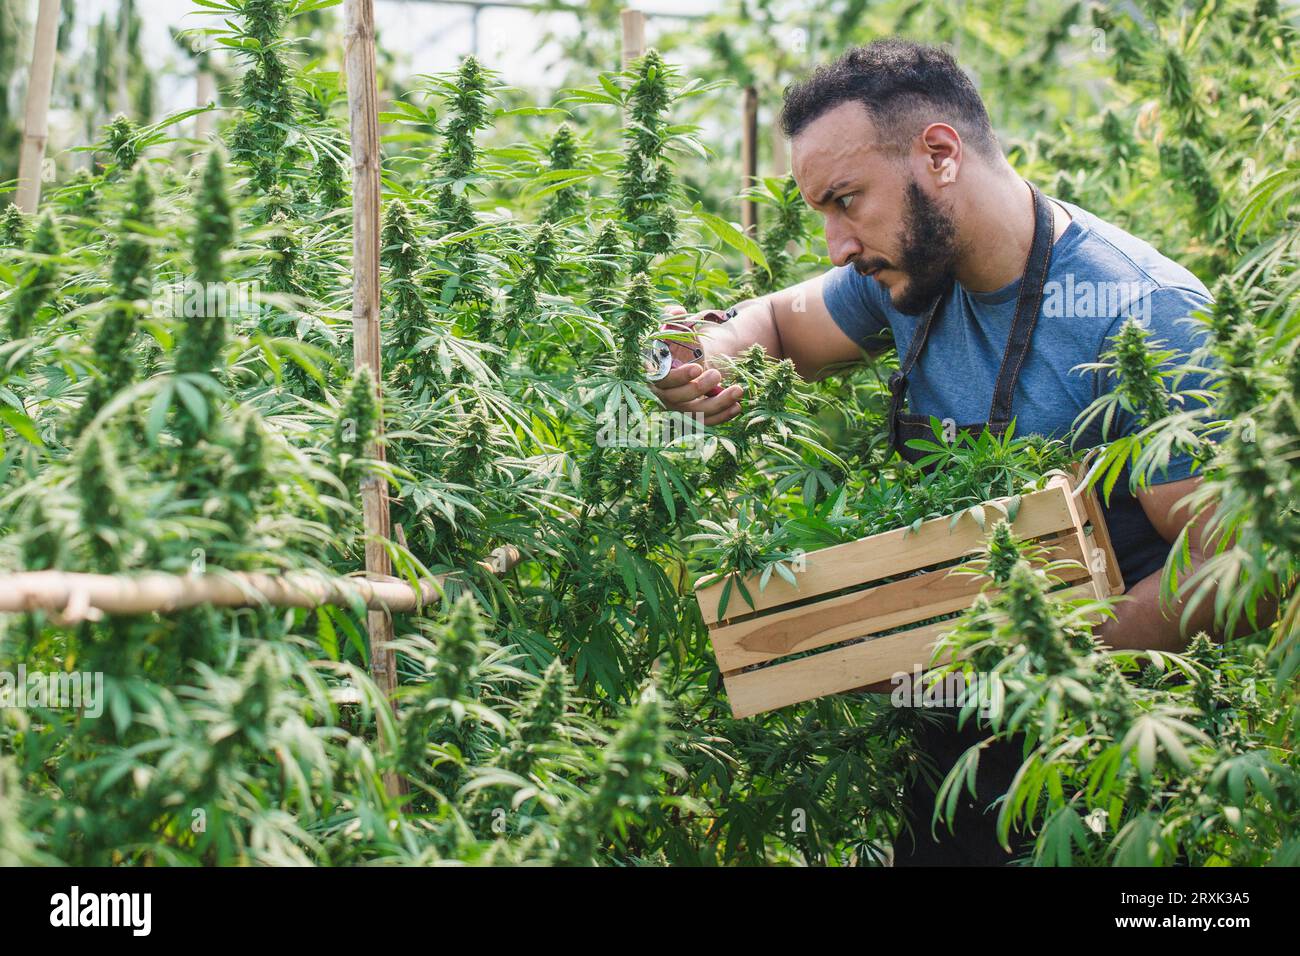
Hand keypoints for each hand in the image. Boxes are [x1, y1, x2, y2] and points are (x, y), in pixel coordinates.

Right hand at [647, 305, 743, 425]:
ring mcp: (678, 409)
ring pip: (696, 413)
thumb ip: (672, 320)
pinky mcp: (693, 418)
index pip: (662, 380)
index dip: (679, 376)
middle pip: (678, 399)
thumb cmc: (678, 347)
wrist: (687, 364)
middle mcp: (663, 395)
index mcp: (655, 374)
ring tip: (738, 390)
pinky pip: (707, 423)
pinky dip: (722, 417)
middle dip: (699, 388)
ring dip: (718, 404)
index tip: (697, 367)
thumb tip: (676, 311)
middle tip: (717, 373)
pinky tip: (737, 406)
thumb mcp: (674, 331)